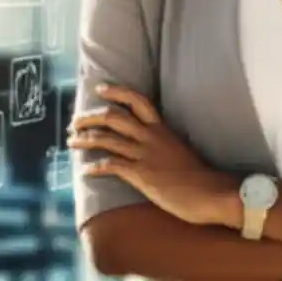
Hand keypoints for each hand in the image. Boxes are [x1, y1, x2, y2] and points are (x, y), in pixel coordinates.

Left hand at [70, 83, 238, 225]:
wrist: (209, 192)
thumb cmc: (197, 174)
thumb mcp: (179, 148)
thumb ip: (163, 141)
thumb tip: (151, 141)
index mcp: (161, 128)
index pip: (137, 100)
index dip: (117, 91)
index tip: (100, 88)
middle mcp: (151, 137)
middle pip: (113, 116)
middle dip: (89, 117)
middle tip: (75, 122)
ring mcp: (145, 155)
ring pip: (107, 139)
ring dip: (85, 139)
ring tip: (71, 142)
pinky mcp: (141, 174)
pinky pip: (111, 165)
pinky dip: (95, 167)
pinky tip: (85, 171)